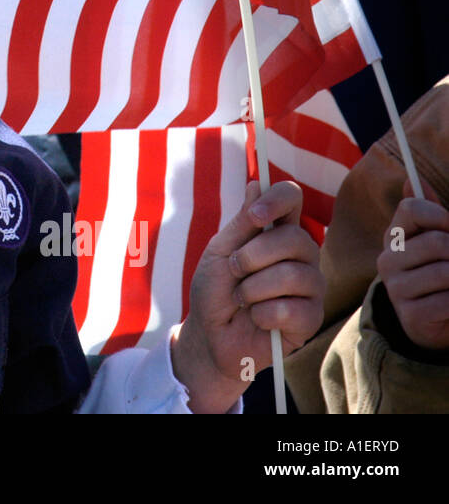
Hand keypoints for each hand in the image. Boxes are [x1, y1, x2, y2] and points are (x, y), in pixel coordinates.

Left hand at [173, 179, 323, 412]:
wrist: (210, 336)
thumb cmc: (215, 290)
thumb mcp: (220, 252)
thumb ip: (241, 222)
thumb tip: (257, 184)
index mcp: (276, 232)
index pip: (292, 199)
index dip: (278, 200)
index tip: (255, 216)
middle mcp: (300, 255)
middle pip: (294, 238)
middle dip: (252, 256)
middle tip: (234, 270)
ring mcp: (310, 286)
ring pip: (293, 275)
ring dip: (252, 289)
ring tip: (242, 299)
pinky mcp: (311, 317)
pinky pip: (292, 308)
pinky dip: (262, 314)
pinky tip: (256, 318)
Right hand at [376, 184, 448, 350]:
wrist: (435, 323)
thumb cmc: (439, 274)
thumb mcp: (435, 242)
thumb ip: (430, 213)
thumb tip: (412, 179)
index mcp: (394, 236)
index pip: (413, 209)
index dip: (441, 215)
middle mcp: (388, 259)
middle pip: (437, 242)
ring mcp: (396, 288)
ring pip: (445, 272)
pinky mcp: (411, 315)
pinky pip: (448, 301)